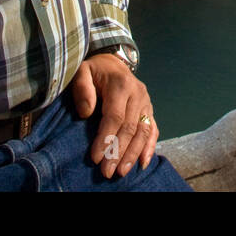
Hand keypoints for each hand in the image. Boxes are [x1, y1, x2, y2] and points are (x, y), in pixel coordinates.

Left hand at [70, 54, 158, 178]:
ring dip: (133, 154)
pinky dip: (149, 148)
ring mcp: (146, 102)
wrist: (113, 63)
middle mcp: (138, 94)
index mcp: (121, 84)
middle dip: (119, 152)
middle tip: (107, 172)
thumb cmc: (94, 71)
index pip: (115, 116)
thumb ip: (82, 89)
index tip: (96, 158)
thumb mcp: (82, 72)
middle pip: (130, 127)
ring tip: (122, 172)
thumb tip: (86, 113)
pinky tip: (142, 163)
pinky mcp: (149, 110)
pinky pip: (153, 130)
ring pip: (143, 131)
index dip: (106, 138)